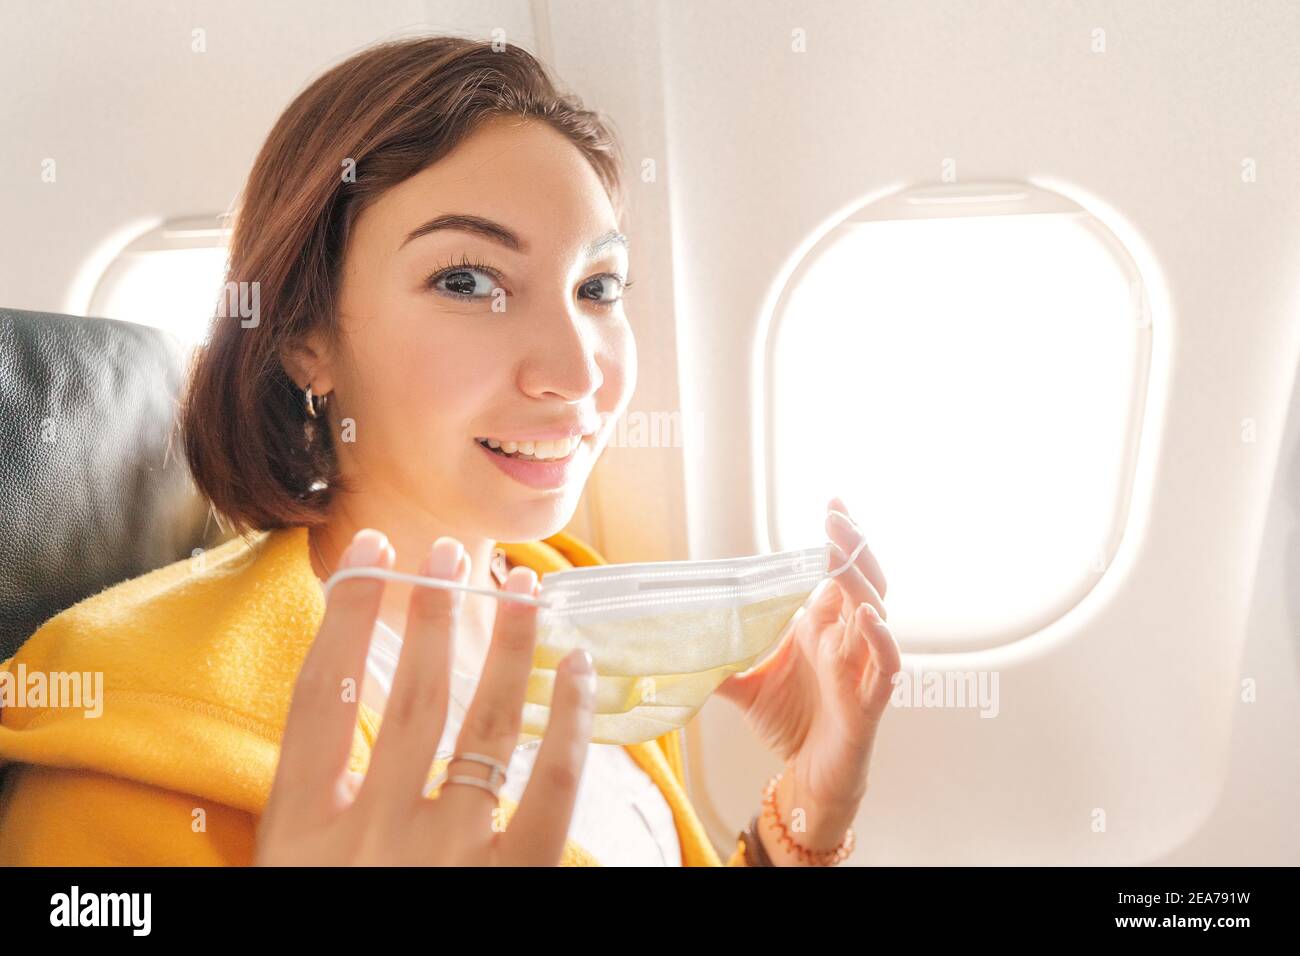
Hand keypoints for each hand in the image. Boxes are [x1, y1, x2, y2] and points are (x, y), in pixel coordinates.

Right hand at [255, 529, 596, 864]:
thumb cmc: (322, 926)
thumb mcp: (292, 867)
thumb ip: (316, 804)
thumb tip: (345, 710)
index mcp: (303, 831)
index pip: (321, 697)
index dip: (345, 614)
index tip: (370, 551)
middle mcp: (374, 835)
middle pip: (411, 700)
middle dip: (432, 615)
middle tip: (448, 554)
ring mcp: (447, 856)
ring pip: (486, 728)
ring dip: (507, 648)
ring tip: (523, 586)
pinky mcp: (513, 880)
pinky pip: (552, 789)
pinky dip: (569, 722)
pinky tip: (578, 667)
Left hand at [716, 498, 900, 863]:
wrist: (810, 777)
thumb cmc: (790, 724)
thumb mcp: (745, 687)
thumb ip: (719, 662)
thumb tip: (679, 644)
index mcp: (822, 628)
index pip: (836, 574)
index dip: (839, 541)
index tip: (833, 504)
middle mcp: (846, 641)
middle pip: (862, 583)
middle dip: (851, 549)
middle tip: (836, 518)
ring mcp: (862, 669)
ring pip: (876, 615)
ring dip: (862, 584)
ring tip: (841, 554)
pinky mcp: (870, 702)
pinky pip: (885, 666)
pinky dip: (880, 640)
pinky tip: (867, 617)